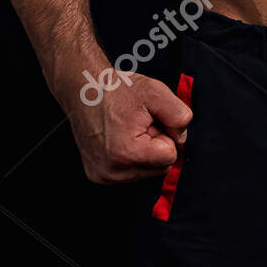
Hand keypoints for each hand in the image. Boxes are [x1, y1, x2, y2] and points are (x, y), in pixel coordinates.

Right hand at [61, 71, 192, 184]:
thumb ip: (179, 116)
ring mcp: (103, 175)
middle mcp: (113, 171)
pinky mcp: (98, 175)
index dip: (166, 134)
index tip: (150, 121)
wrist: (83, 90)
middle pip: (160, 168)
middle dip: (156, 145)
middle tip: (141, 124)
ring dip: (144, 151)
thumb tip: (182, 138)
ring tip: (129, 129)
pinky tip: (120, 138)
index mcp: (128, 153)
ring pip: (146, 171)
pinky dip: (131, 156)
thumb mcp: (157, 93)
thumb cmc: (117, 90)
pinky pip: (130, 172)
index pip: (170, 156)